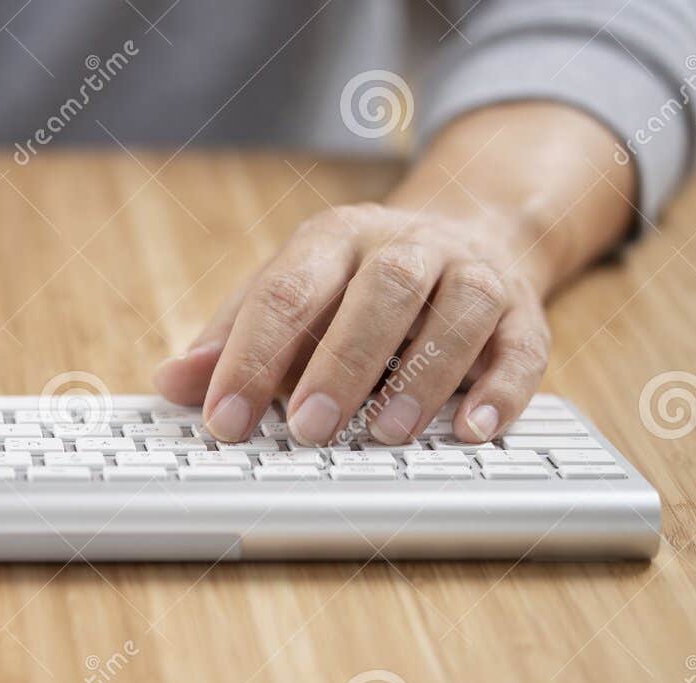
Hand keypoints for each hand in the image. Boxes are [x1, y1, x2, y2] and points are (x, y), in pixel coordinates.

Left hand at [152, 201, 549, 446]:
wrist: (470, 233)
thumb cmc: (354, 286)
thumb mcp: (288, 299)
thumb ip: (230, 342)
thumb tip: (171, 383)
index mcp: (335, 240)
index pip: (288, 293)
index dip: (253, 359)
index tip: (225, 419)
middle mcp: (407, 246)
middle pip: (380, 291)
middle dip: (341, 363)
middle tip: (309, 429)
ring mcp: (472, 274)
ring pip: (458, 310)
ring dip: (421, 377)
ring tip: (385, 435)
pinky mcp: (524, 312)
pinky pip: (521, 348)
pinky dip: (500, 390)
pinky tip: (471, 430)